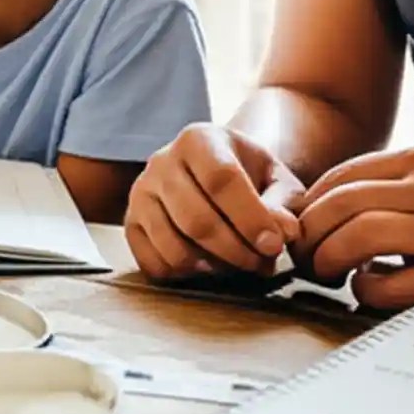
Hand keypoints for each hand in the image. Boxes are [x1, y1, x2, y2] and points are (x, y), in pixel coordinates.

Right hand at [125, 124, 303, 280]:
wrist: (212, 173)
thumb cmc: (249, 176)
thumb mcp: (276, 179)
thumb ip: (283, 203)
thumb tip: (283, 232)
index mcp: (199, 139)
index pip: (221, 179)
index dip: (250, 218)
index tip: (273, 245)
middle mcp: (161, 162)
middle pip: (196, 218)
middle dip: (235, 250)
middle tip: (261, 263)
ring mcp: (140, 193)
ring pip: (173, 245)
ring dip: (212, 267)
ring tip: (238, 265)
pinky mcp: (130, 223)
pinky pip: (154, 262)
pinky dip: (185, 275)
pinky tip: (207, 266)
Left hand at [294, 146, 413, 309]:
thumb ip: (394, 179)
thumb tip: (330, 201)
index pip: (342, 176)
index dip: (310, 204)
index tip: (304, 224)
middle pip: (340, 205)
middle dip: (308, 233)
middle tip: (303, 254)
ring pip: (358, 238)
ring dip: (326, 259)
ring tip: (325, 271)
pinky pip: (390, 285)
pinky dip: (364, 289)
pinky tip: (365, 287)